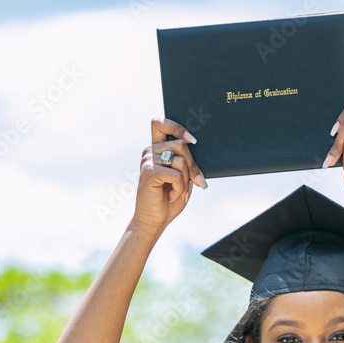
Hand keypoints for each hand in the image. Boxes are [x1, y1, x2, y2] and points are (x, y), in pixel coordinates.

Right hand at [133, 118, 206, 234]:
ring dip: (186, 180)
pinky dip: (180, 187)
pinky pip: (176, 174)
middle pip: (181, 144)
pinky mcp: (149, 172)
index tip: (192, 140)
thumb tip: (194, 144)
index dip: (176, 127)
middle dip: (193, 165)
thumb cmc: (171, 198)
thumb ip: (187, 161)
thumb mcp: (184, 177)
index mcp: (157, 148)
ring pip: (181, 160)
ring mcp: (147, 160)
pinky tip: (174, 195)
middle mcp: (150, 151)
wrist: (155, 219)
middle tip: (196, 181)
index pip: (160, 123)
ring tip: (179, 191)